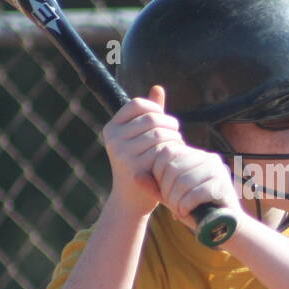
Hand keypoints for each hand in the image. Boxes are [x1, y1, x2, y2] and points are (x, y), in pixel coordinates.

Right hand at [102, 85, 187, 219]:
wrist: (132, 200)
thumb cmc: (140, 164)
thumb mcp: (140, 137)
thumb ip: (149, 114)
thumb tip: (157, 88)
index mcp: (112, 128)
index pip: (137, 104)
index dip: (156, 109)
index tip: (164, 122)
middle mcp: (113, 138)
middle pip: (152, 118)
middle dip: (170, 125)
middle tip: (176, 137)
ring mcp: (122, 153)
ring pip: (160, 134)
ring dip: (175, 139)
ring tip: (177, 148)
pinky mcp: (134, 167)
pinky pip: (162, 151)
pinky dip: (172, 153)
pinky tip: (174, 160)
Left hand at [149, 134, 242, 231]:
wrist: (223, 227)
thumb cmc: (195, 210)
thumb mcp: (171, 197)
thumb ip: (154, 187)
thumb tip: (135, 176)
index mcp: (193, 155)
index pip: (166, 153)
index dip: (159, 175)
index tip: (165, 193)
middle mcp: (206, 157)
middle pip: (173, 167)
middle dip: (167, 190)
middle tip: (172, 204)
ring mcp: (216, 169)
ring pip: (184, 181)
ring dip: (177, 200)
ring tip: (180, 210)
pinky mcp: (223, 184)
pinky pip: (196, 193)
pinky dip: (187, 206)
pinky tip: (187, 212)